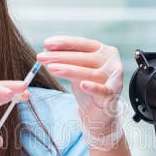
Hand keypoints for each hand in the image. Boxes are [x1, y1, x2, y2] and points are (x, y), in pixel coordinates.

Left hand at [37, 36, 123, 150]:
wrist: (98, 112)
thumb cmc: (86, 86)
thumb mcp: (75, 70)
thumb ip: (65, 60)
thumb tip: (46, 49)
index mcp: (103, 51)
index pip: (83, 44)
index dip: (65, 43)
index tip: (46, 44)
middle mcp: (111, 62)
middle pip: (84, 57)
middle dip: (61, 56)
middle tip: (42, 57)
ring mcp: (114, 78)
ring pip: (90, 73)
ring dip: (69, 70)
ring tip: (51, 68)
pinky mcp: (113, 95)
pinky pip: (103, 90)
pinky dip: (93, 87)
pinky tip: (82, 85)